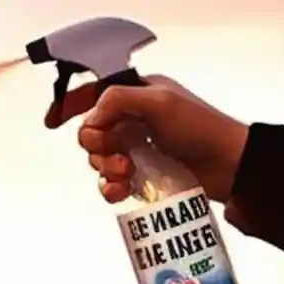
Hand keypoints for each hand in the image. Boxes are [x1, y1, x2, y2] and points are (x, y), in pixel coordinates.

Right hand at [45, 75, 249, 205]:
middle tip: (115, 152)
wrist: (230, 167)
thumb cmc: (201, 128)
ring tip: (127, 173)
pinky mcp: (141, 175)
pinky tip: (121, 190)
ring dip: (105, 167)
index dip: (68, 104)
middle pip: (90, 131)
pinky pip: (109, 182)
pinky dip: (110, 187)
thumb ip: (117, 100)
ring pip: (97, 159)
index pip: (92, 93)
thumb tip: (90, 118)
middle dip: (95, 144)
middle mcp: (132, 120)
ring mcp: (136, 148)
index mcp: (136, 94)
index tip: (52, 122)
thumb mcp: (159, 102)